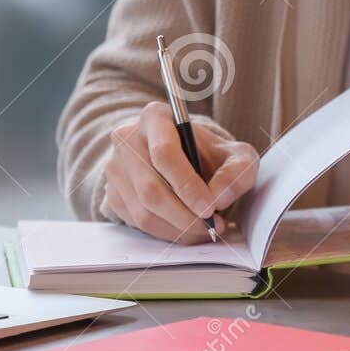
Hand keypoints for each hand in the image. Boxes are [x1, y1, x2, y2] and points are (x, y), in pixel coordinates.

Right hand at [102, 102, 258, 243]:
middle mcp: (127, 139)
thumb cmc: (211, 155)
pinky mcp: (113, 194)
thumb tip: (220, 198)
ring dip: (178, 229)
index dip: (187, 185)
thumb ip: (236, 172)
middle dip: (185, 216)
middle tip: (212, 227)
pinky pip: (137, 223)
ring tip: (205, 230)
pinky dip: (166, 233)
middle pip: (151, 188)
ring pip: (143, 210)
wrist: (188, 160)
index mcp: (155, 117)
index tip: (210, 208)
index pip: (164, 153)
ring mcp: (115, 168)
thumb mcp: (236, 155)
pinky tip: (186, 230)